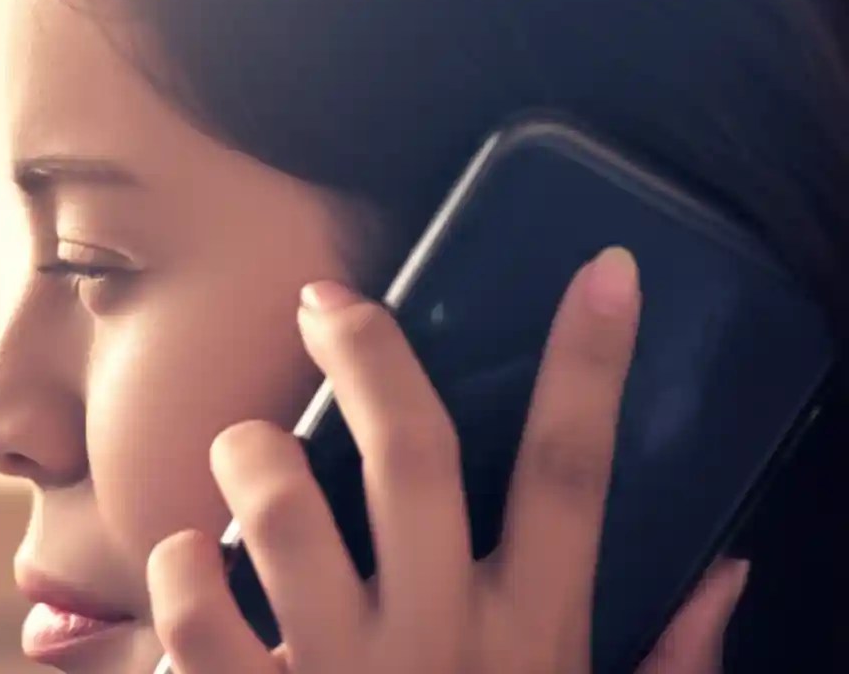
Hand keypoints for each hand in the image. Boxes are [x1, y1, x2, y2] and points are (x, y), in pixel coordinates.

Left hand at [147, 248, 749, 672]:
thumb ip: (667, 664)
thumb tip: (727, 574)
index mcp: (533, 637)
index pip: (574, 474)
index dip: (594, 364)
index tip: (604, 271)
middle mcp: (439, 642)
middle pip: (411, 452)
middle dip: (369, 353)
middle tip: (327, 302)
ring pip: (284, 508)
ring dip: (253, 453)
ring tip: (242, 446)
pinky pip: (194, 605)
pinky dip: (178, 564)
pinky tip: (186, 554)